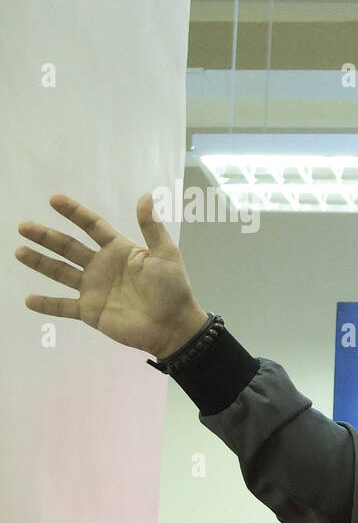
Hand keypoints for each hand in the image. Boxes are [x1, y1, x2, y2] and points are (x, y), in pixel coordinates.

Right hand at [15, 194, 210, 358]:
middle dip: (46, 236)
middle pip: (69, 247)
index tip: (54, 199)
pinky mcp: (90, 312)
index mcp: (119, 250)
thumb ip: (152, 227)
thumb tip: (147, 195)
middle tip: (24, 226)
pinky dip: (46, 305)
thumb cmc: (173, 289)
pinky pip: (63, 307)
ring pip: (60, 272)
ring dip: (40, 262)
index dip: (75, 213)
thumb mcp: (166, 255)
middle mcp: (102, 266)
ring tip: (19, 251)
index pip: (93, 227)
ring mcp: (94, 289)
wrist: (173, 326)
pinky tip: (28, 300)